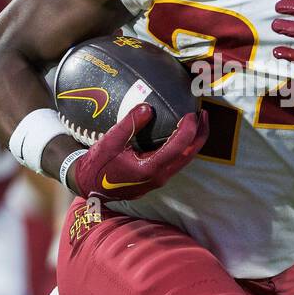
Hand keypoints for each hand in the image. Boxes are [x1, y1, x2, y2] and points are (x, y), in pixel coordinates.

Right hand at [69, 103, 208, 200]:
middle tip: (204, 114)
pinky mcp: (156, 178)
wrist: (89, 187)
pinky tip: (181, 134)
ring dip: (194, 141)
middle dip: (200, 134)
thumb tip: (147, 107)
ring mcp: (159, 180)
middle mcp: (159, 177)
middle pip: (189, 155)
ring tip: (197, 121)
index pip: (178, 147)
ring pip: (185, 160)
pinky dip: (184, 147)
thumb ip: (129, 124)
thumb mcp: (110, 142)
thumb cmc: (98, 165)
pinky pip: (177, 161)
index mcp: (149, 169)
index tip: (191, 113)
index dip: (188, 129)